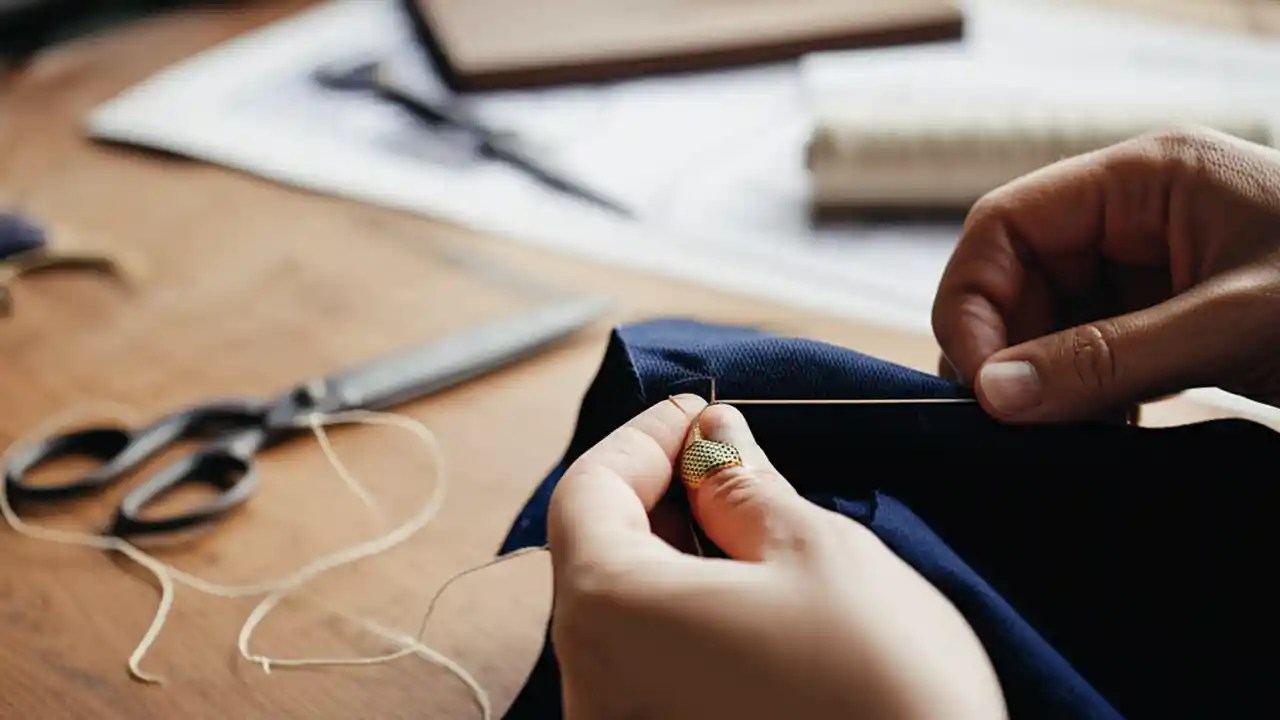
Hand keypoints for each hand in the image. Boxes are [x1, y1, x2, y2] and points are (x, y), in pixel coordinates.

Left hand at [546, 395, 1005, 719]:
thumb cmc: (885, 689)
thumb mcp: (814, 554)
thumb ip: (742, 486)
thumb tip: (714, 436)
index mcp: (609, 613)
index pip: (587, 492)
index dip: (644, 437)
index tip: (700, 412)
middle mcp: (592, 685)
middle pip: (595, 555)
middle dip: (658, 493)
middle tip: (727, 456)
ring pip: (621, 615)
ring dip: (672, 553)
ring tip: (745, 518)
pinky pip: (648, 668)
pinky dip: (683, 616)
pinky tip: (746, 595)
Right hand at [932, 126, 1279, 421]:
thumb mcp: (1234, 325)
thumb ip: (1110, 359)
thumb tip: (994, 394)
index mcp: (1145, 178)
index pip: (1005, 224)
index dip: (971, 303)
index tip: (979, 386)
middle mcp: (1138, 216)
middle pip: (1019, 279)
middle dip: (1006, 354)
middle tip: (1013, 427)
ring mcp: (1155, 269)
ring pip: (1050, 325)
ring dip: (1043, 385)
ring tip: (1062, 439)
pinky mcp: (1174, 321)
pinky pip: (1095, 356)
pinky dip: (1083, 400)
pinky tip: (1100, 435)